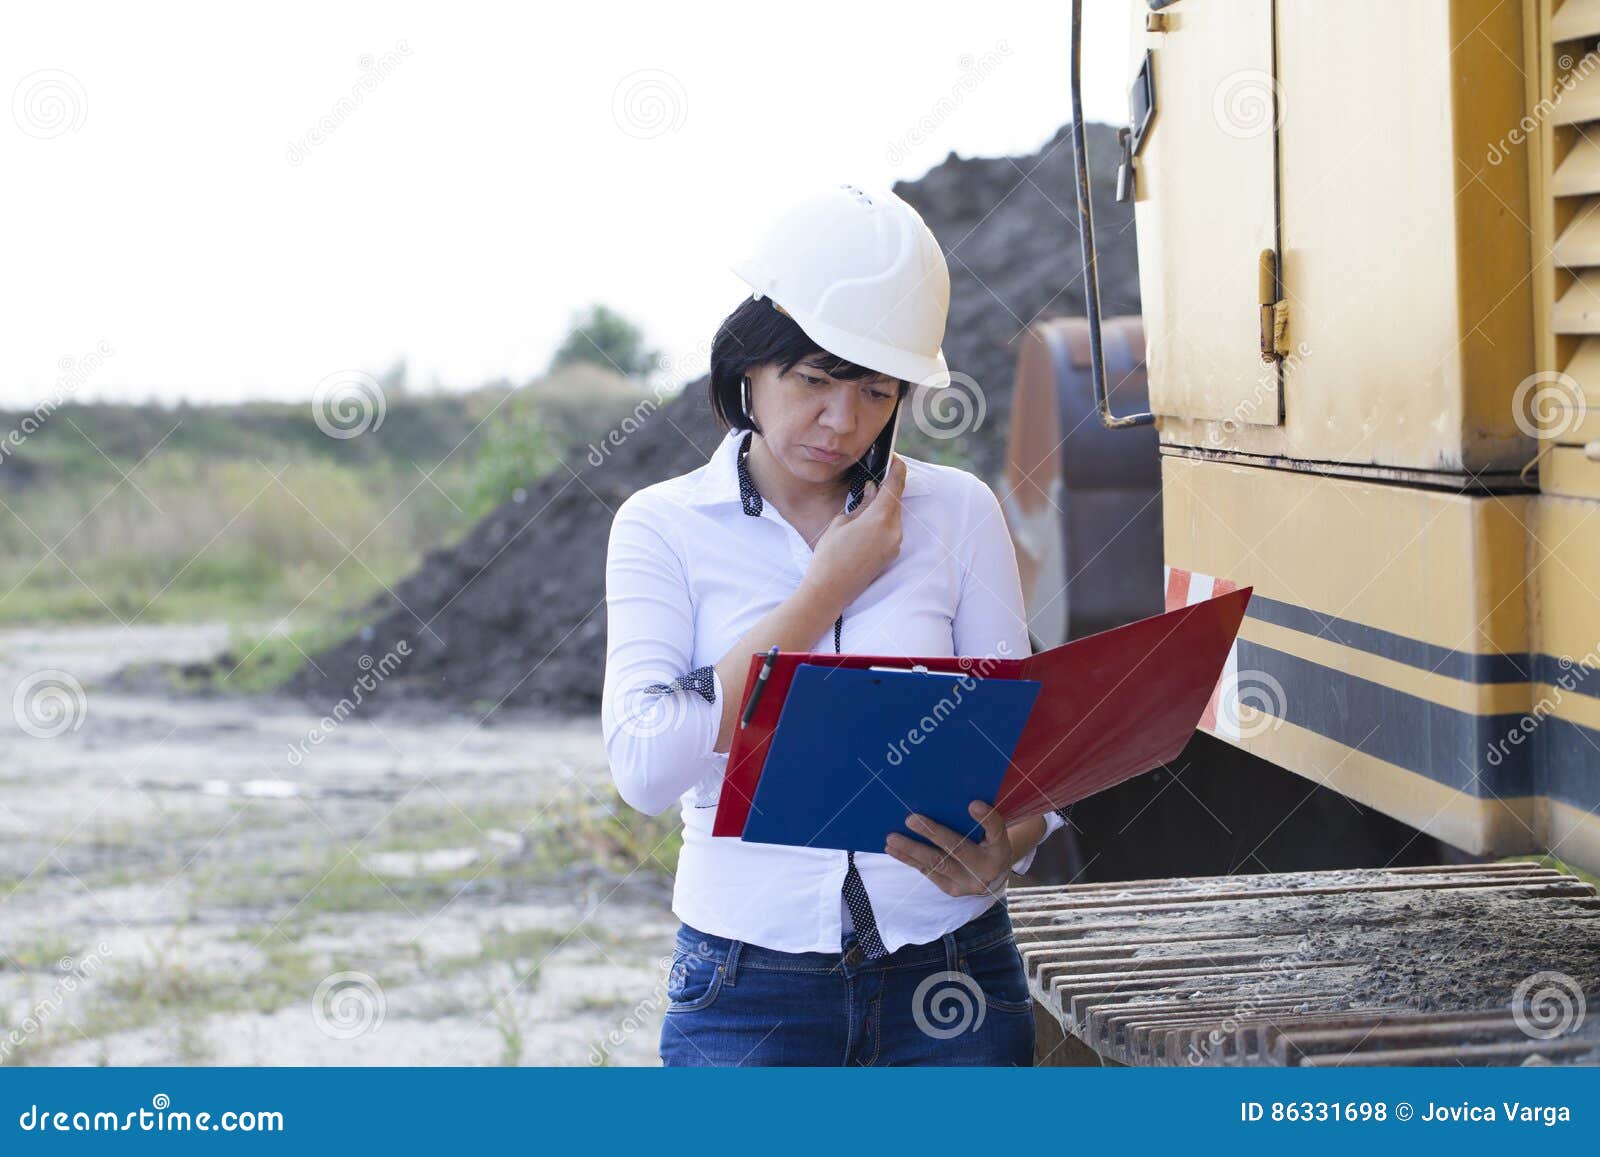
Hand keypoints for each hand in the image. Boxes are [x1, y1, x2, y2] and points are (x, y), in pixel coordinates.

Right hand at [801, 455, 905, 611]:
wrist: (829, 591)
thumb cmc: (829, 555)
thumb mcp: (841, 522)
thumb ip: (862, 503)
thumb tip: (873, 489)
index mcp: (881, 519)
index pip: (895, 485)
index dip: (896, 468)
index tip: (894, 458)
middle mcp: (894, 531)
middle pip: (896, 501)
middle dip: (887, 488)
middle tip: (873, 479)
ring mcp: (895, 545)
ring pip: (894, 516)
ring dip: (883, 506)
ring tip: (865, 502)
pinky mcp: (891, 555)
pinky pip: (891, 530)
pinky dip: (883, 521)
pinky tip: (866, 522)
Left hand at [883, 800, 1014, 897]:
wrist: (992, 879)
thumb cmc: (988, 845)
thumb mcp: (992, 833)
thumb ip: (979, 819)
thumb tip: (955, 800)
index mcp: (1001, 848)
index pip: (996, 830)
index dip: (986, 818)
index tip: (973, 804)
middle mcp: (987, 869)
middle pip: (959, 849)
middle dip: (933, 833)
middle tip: (910, 819)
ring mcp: (968, 883)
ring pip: (937, 864)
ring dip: (912, 849)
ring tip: (892, 837)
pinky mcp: (951, 889)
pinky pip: (927, 872)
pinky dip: (909, 859)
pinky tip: (893, 849)